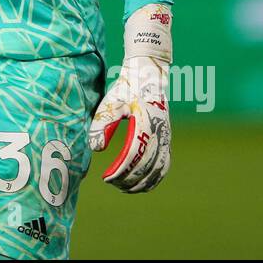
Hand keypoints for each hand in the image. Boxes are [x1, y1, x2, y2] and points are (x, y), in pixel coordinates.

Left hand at [88, 4, 171, 192]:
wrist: (148, 74)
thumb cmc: (127, 87)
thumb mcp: (111, 101)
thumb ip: (102, 124)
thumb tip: (96, 148)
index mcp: (145, 123)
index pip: (134, 156)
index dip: (121, 171)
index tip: (106, 178)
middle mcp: (159, 132)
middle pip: (147, 166)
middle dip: (129, 180)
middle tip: (112, 184)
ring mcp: (166, 136)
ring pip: (159, 169)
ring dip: (144, 183)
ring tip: (125, 189)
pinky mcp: (167, 138)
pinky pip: (165, 164)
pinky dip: (155, 178)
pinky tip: (142, 184)